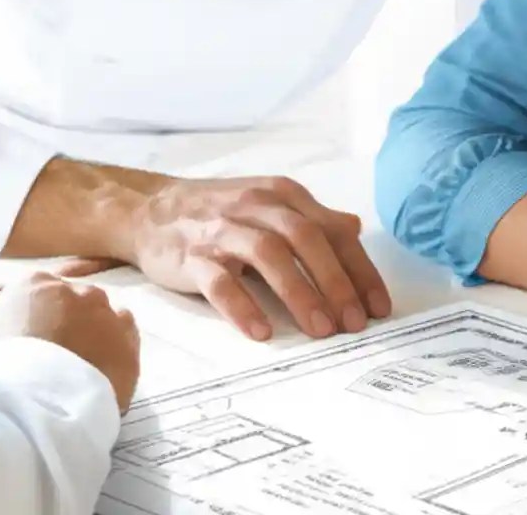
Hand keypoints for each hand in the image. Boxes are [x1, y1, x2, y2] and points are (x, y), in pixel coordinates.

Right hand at [0, 273, 140, 412]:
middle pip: (72, 303)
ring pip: (101, 317)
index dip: (33, 318)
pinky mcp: (128, 336)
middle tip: (55, 356)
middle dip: (66, 324)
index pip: (36, 292)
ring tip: (79, 367)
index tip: (30, 339)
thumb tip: (0, 330)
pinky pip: (124, 336)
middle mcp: (75, 288)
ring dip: (93, 335)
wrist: (37, 397)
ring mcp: (106, 310)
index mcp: (34, 283)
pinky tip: (101, 369)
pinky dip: (114, 349)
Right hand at [121, 176, 390, 340]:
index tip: (378, 306)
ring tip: (320, 330)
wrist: (148, 209)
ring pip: (268, 255)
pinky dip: (242, 306)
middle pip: (305, 239)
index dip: (359, 269)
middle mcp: (255, 205)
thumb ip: (311, 217)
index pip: (332, 230)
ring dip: (299, 294)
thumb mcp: (269, 204)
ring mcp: (221, 229)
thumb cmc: (218, 212)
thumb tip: (354, 228)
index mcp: (282, 195)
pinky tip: (261, 332)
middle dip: (336, 283)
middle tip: (354, 322)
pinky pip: (219, 281)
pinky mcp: (190, 256)